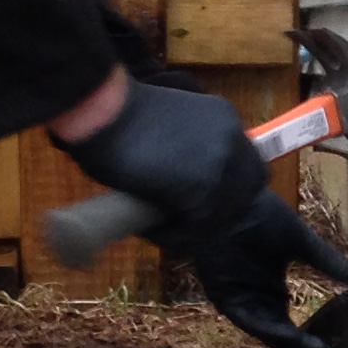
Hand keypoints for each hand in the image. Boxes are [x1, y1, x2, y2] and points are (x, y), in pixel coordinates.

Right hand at [52, 78, 263, 257]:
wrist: (99, 110)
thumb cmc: (117, 116)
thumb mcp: (170, 127)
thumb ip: (191, 151)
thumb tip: (187, 187)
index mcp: (226, 119)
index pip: (248, 167)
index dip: (227, 191)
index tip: (195, 202)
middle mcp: (233, 139)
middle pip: (247, 193)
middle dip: (216, 211)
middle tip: (180, 221)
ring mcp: (222, 165)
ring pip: (220, 216)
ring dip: (191, 228)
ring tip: (155, 227)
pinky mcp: (203, 190)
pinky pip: (196, 230)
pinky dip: (173, 237)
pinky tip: (148, 229)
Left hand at [192, 192, 347, 347]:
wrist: (233, 201)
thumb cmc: (264, 215)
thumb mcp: (303, 242)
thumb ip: (330, 263)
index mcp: (272, 285)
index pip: (289, 319)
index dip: (307, 334)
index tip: (330, 345)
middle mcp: (255, 295)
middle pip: (277, 330)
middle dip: (298, 345)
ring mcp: (238, 297)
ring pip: (263, 329)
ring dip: (285, 341)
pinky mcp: (223, 295)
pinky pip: (246, 319)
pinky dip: (266, 329)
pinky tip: (287, 334)